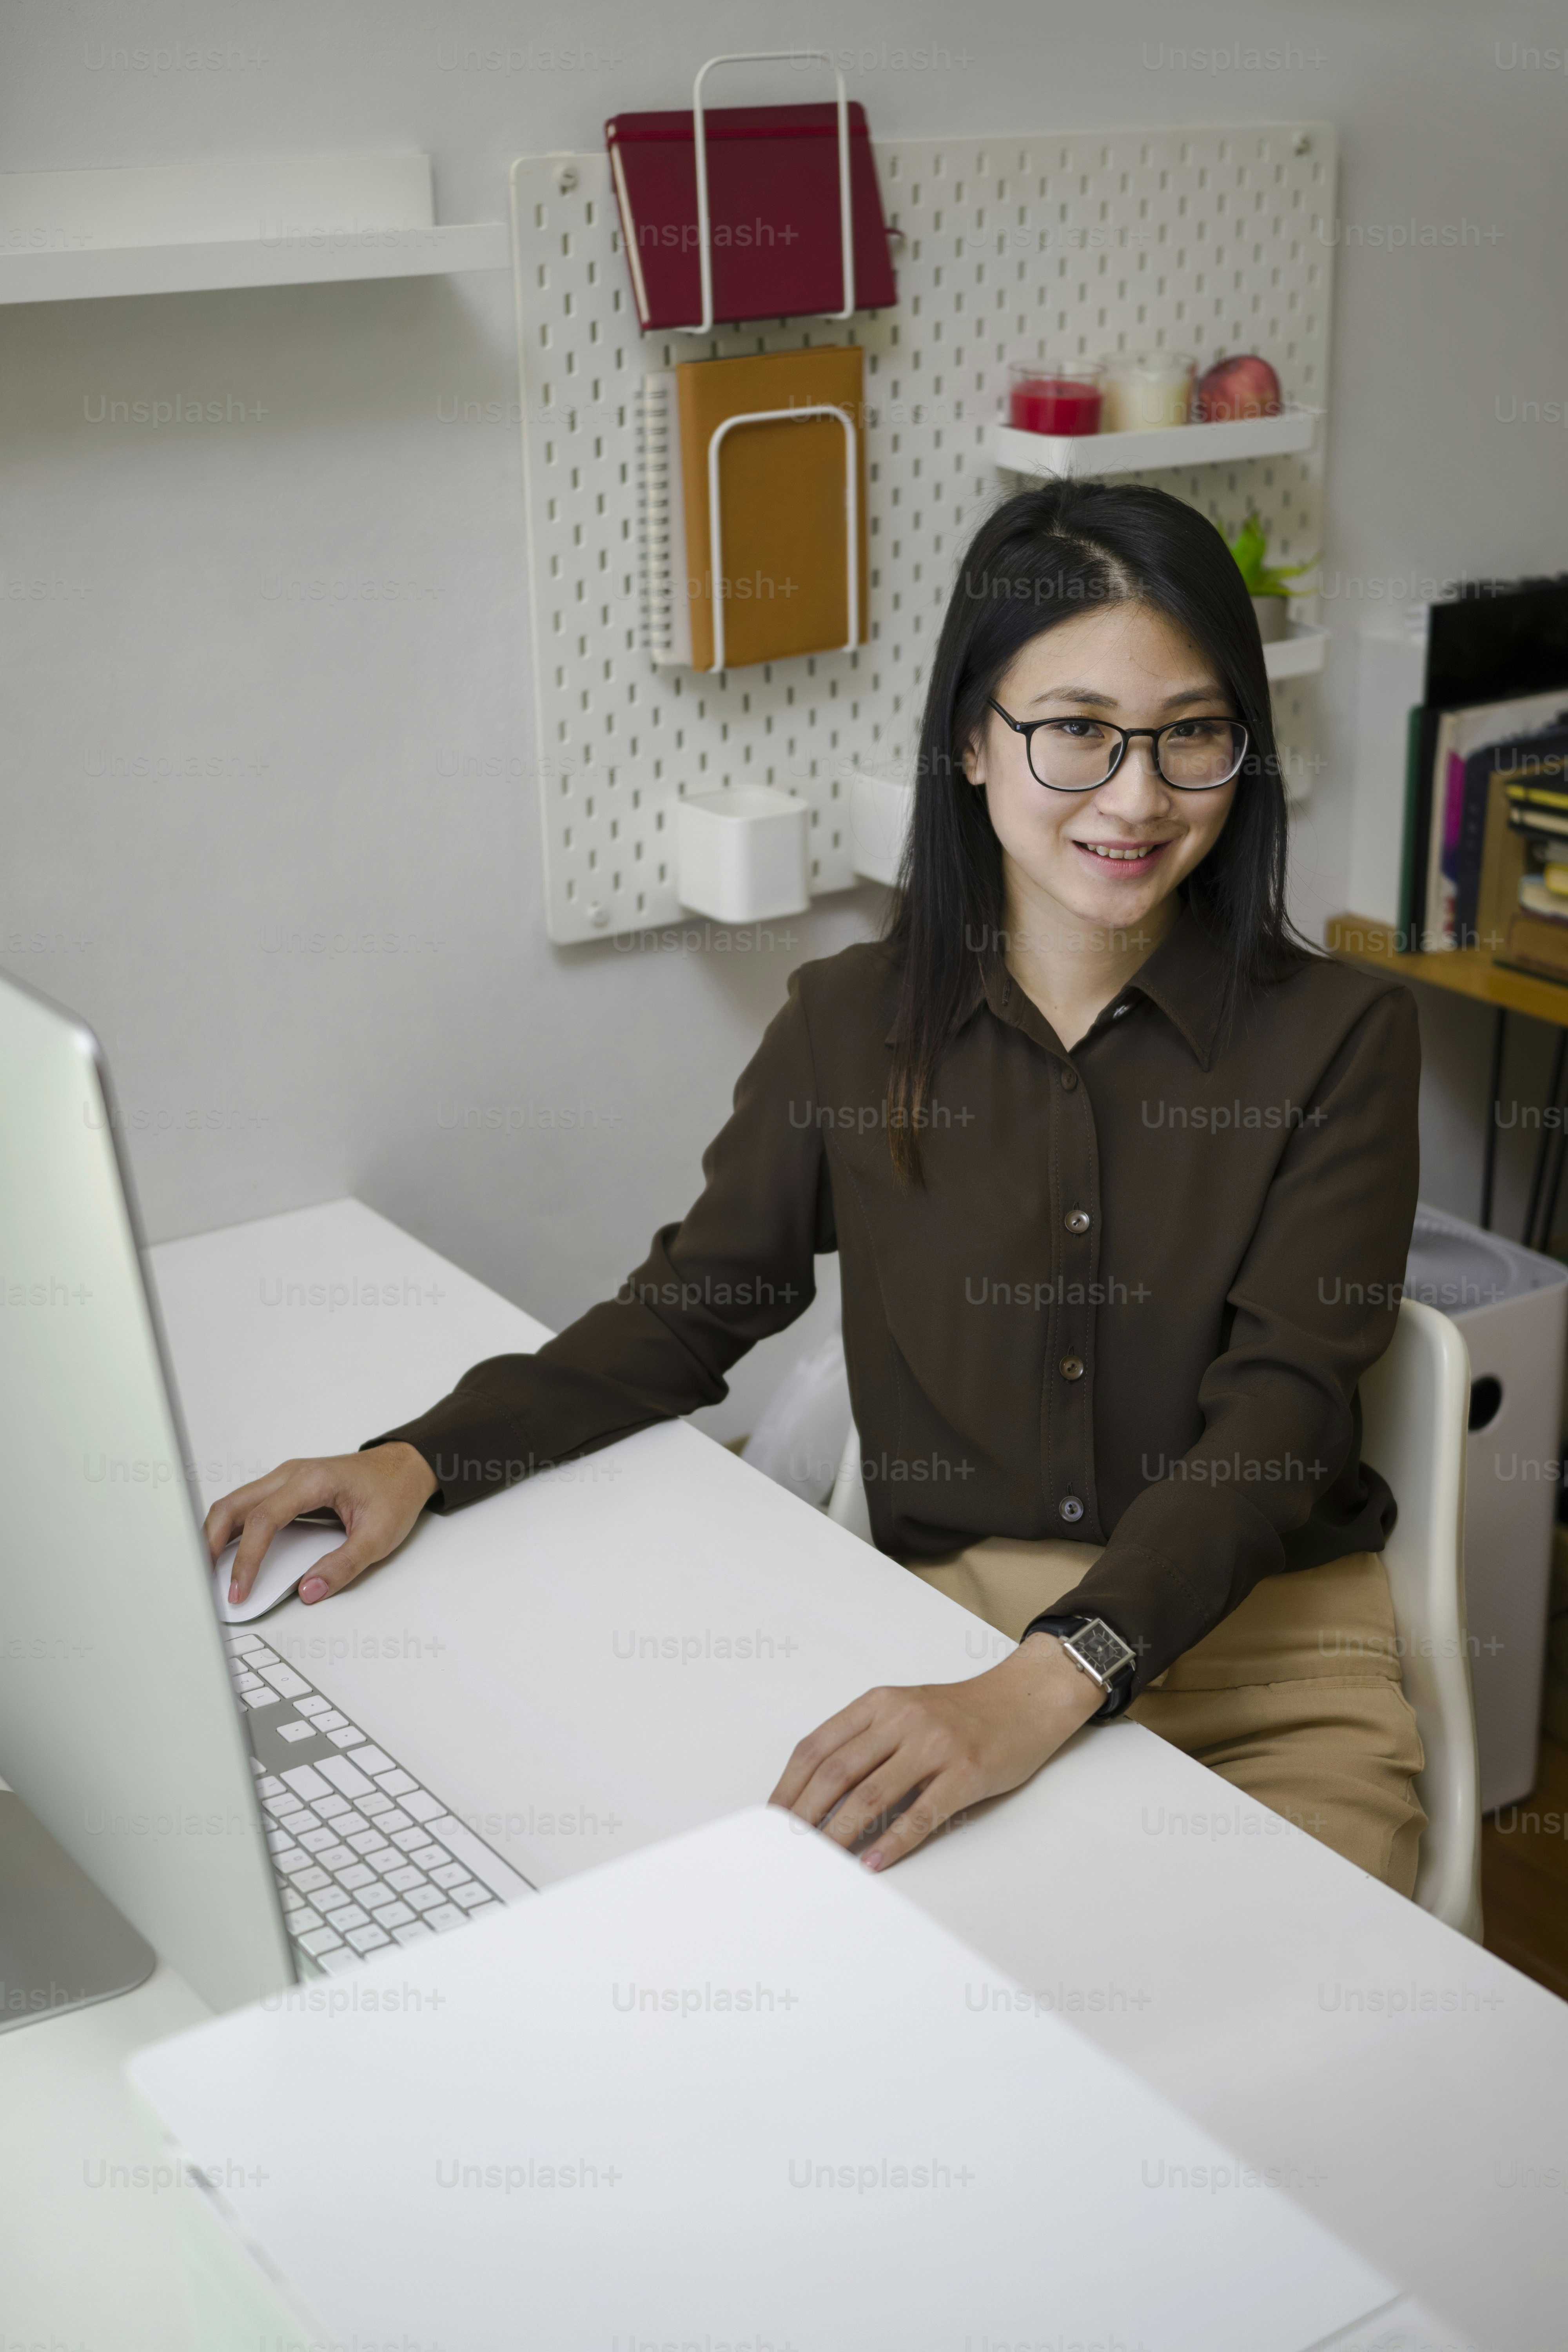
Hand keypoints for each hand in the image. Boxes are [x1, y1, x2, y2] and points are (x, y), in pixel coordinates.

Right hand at [205, 1444, 439, 1605]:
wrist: (407, 1466)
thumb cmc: (394, 1493)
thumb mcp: (379, 1536)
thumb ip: (342, 1565)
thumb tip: (308, 1590)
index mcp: (312, 1482)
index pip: (263, 1521)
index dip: (246, 1559)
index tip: (239, 1590)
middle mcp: (292, 1475)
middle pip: (233, 1505)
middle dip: (210, 1542)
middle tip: (202, 1580)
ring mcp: (287, 1479)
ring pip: (236, 1503)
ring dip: (217, 1535)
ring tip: (208, 1570)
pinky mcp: (287, 1488)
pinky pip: (250, 1506)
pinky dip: (232, 1529)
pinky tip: (228, 1553)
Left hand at [768, 1634, 1104, 1870]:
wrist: (1026, 1699)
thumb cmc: (961, 1712)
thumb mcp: (905, 1709)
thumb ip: (866, 1738)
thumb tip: (819, 1789)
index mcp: (879, 1703)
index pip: (817, 1746)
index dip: (789, 1785)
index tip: (771, 1817)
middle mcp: (901, 1719)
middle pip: (836, 1772)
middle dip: (804, 1814)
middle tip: (785, 1848)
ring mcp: (934, 1745)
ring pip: (871, 1795)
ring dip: (840, 1833)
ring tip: (820, 1862)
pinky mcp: (966, 1773)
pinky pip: (921, 1814)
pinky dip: (892, 1842)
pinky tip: (874, 1862)